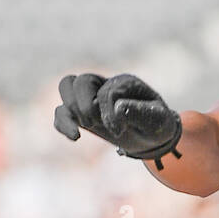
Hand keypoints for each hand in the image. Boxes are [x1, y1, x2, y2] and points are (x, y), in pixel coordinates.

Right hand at [54, 72, 181, 167]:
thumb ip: (140, 113)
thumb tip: (117, 108)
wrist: (152, 136)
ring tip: (80, 129)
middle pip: (79, 81)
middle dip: (83, 105)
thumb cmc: (156, 125)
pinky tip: (75, 137)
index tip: (119, 130)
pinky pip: (61, 112)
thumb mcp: (157, 121)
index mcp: (124, 83)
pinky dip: (62, 123)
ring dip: (69, 108)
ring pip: (66, 87)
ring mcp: (91, 98)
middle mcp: (104, 85)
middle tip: (94, 124)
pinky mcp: (82, 114)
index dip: (108, 112)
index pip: (106, 91)